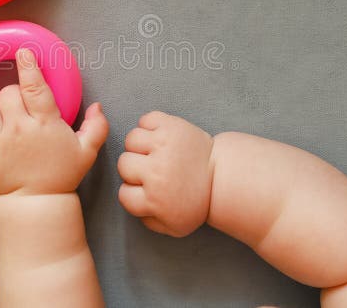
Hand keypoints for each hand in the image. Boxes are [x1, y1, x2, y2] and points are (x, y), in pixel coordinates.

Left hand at [0, 48, 108, 195]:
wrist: (38, 202)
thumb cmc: (61, 174)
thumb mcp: (87, 151)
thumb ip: (96, 126)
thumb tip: (97, 106)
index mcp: (44, 123)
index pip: (34, 87)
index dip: (28, 67)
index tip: (24, 53)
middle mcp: (18, 129)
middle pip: (6, 93)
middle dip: (13, 94)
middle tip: (22, 108)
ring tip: (6, 121)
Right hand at [117, 111, 214, 236]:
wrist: (223, 177)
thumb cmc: (197, 201)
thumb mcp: (174, 227)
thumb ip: (147, 221)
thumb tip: (133, 206)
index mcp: (154, 198)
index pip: (123, 193)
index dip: (134, 192)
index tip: (147, 189)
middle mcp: (155, 171)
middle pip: (123, 164)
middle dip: (135, 169)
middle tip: (152, 170)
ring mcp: (163, 146)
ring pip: (131, 140)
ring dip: (141, 146)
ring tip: (155, 151)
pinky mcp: (171, 126)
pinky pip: (146, 120)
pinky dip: (150, 126)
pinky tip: (159, 137)